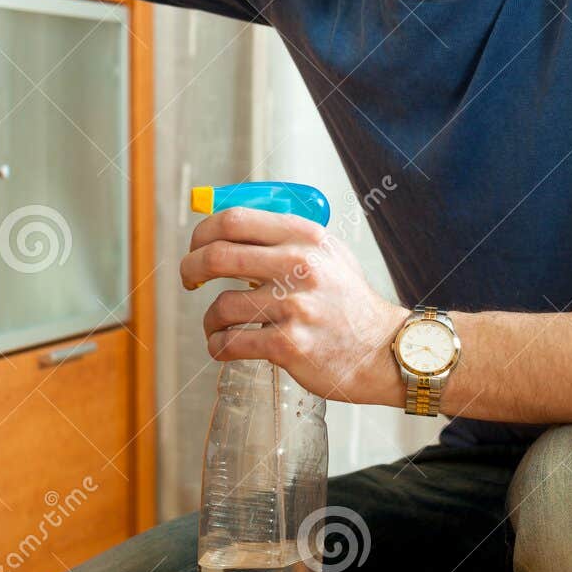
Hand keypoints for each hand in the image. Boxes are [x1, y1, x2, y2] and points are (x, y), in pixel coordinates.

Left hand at [180, 206, 409, 405]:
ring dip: (209, 319)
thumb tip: (231, 226)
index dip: (203, 231)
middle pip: (217, 256)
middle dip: (190, 269)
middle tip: (189, 280)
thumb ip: (287, 237)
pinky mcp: (288, 345)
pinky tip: (223, 346)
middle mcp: (299, 266)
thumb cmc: (349, 302)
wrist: (383, 352)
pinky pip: (231, 343)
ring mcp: (294, 306)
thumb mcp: (329, 254)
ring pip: (221, 306)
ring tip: (217, 326)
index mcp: (305, 237)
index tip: (196, 247)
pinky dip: (217, 346)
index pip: (235, 219)